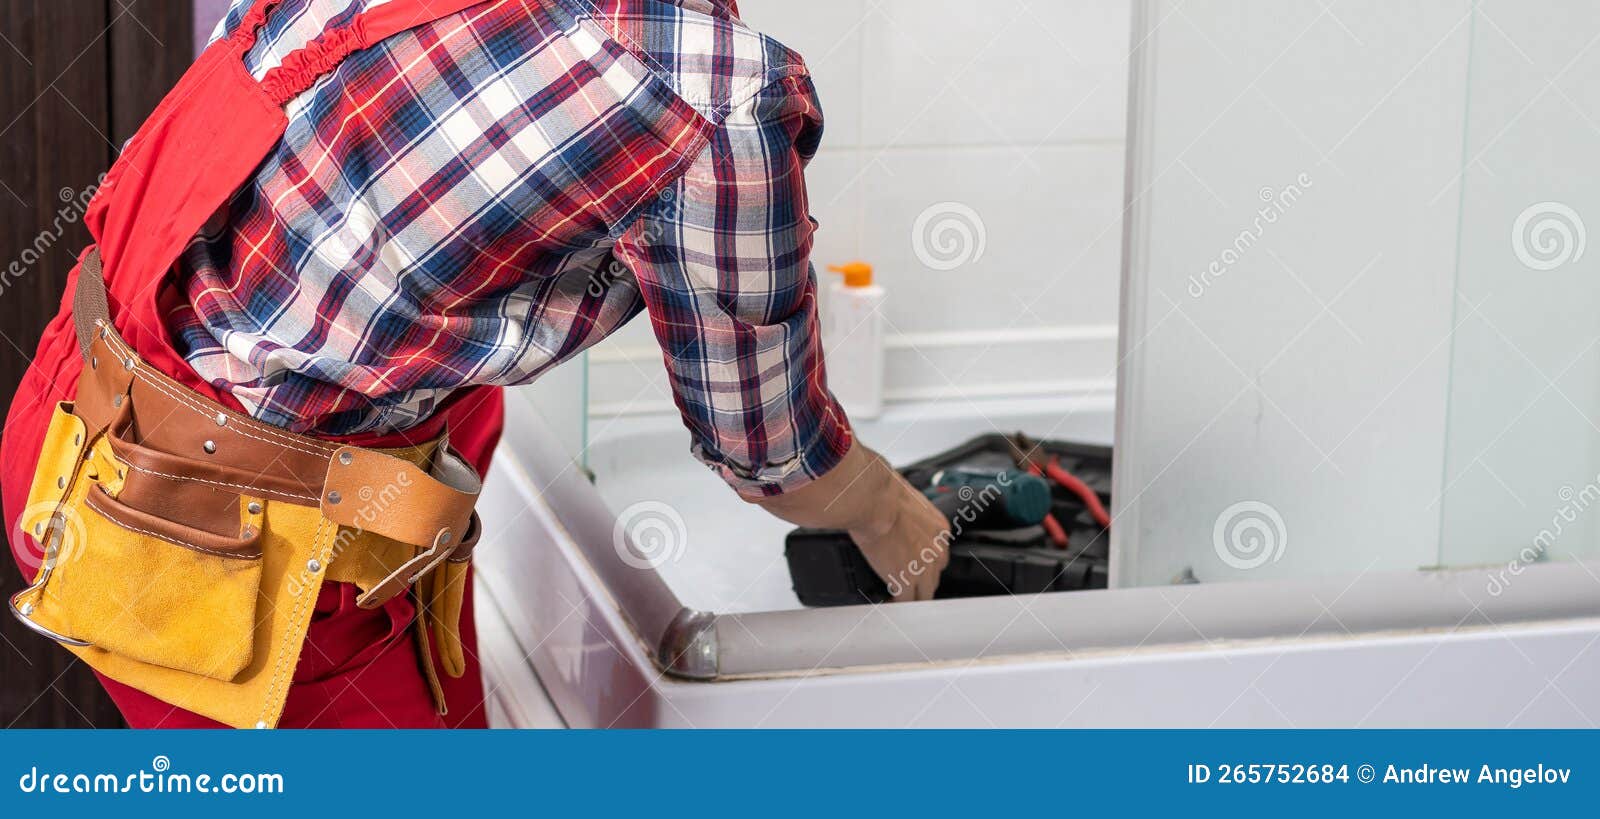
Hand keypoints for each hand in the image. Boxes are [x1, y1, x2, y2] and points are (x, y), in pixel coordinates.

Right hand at [847, 478, 950, 601]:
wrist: (876, 501)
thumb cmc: (883, 493)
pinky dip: (897, 604)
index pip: (939, 554)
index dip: (927, 561)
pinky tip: (890, 603)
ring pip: (924, 593)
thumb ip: (907, 513)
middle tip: (909, 583)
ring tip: (901, 599)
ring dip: (913, 596)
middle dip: (923, 580)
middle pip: (935, 576)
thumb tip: (893, 512)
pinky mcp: (905, 579)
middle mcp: (935, 549)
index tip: (917, 563)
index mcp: (938, 529)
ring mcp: (922, 567)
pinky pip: (905, 601)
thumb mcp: (906, 500)